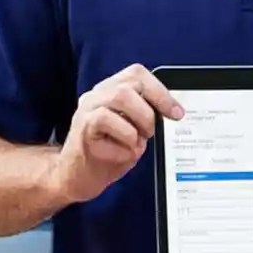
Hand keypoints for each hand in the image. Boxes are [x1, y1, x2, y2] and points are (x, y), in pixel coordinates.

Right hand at [50, 64, 183, 203]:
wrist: (76, 178)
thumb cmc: (107, 154)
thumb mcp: (132, 131)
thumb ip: (145, 116)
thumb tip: (171, 112)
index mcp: (110, 91)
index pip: (137, 74)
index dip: (160, 91)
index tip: (177, 113)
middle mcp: (96, 95)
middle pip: (129, 84)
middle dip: (149, 111)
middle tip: (150, 133)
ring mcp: (86, 110)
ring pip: (120, 97)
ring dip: (138, 124)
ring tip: (136, 143)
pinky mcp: (82, 129)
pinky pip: (107, 122)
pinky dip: (123, 141)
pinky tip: (120, 153)